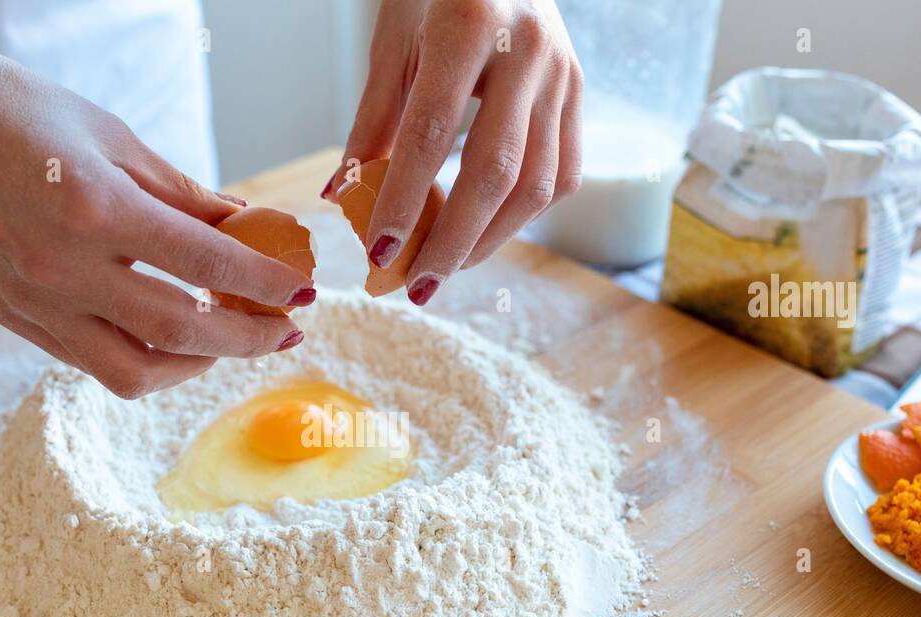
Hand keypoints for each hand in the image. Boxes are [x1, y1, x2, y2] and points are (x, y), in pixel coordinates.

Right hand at [0, 49, 314, 397]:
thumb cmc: (16, 111)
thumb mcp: (114, 137)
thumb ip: (185, 195)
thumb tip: (249, 229)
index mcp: (96, 210)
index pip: (207, 267)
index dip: (267, 285)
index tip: (304, 293)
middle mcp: (64, 269)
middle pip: (182, 335)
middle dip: (248, 339)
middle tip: (285, 329)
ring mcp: (34, 304)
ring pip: (134, 373)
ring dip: (195, 366)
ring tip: (226, 340)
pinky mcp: (12, 319)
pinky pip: (91, 362)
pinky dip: (142, 357)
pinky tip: (168, 335)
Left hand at [324, 0, 581, 304]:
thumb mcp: (392, 38)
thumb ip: (373, 119)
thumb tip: (340, 194)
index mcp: (468, 24)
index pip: (432, 132)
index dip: (405, 200)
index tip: (377, 253)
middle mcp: (527, 49)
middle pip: (495, 172)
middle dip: (452, 241)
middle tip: (415, 287)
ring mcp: (563, 73)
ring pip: (536, 184)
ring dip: (489, 240)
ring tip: (445, 268)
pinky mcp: (579, 91)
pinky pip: (562, 174)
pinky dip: (522, 215)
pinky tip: (485, 233)